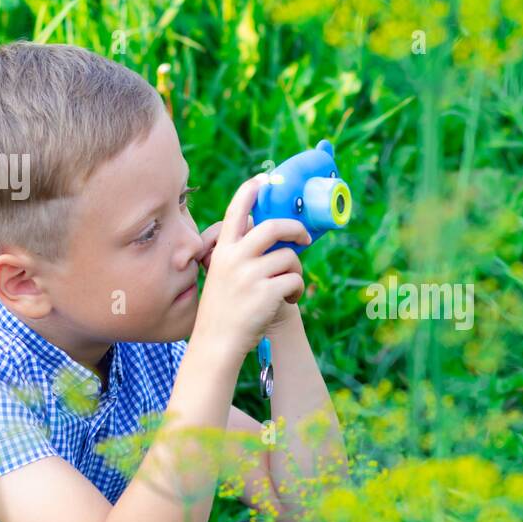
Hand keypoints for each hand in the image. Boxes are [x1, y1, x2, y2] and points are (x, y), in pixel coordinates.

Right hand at [193, 174, 311, 360]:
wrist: (217, 343)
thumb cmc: (223, 311)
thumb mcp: (223, 276)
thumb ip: (241, 256)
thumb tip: (275, 240)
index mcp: (223, 251)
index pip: (237, 212)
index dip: (251, 191)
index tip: (265, 178)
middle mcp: (235, 258)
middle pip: (273, 227)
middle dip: (295, 229)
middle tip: (305, 238)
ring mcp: (250, 275)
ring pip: (289, 258)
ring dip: (296, 272)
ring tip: (289, 287)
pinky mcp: (266, 292)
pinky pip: (295, 281)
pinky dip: (297, 291)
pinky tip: (288, 301)